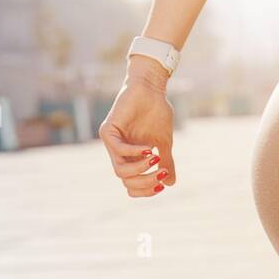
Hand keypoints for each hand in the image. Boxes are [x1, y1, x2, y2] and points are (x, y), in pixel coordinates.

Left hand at [98, 61, 176, 197]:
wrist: (151, 88)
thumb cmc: (156, 112)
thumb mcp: (164, 143)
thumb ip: (166, 162)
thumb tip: (171, 183)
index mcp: (130, 159)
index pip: (132, 185)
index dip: (146, 190)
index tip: (162, 184)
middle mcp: (119, 153)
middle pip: (127, 182)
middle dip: (147, 182)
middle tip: (162, 174)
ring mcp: (112, 143)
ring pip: (120, 172)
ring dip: (141, 170)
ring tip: (156, 160)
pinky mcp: (107, 131)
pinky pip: (119, 151)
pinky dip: (135, 153)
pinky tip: (149, 149)